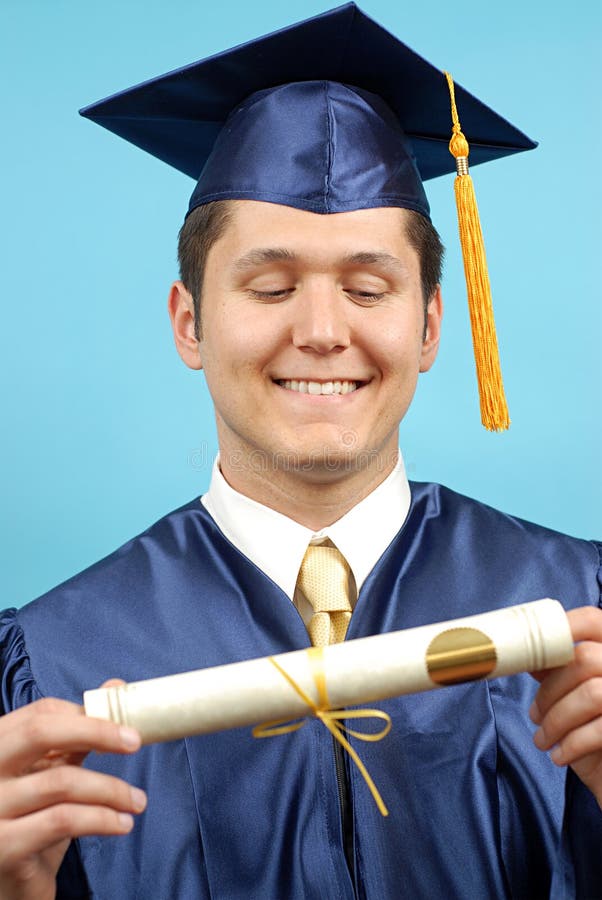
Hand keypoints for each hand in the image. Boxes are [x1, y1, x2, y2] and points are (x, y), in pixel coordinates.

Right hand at [0, 689, 144, 899]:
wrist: (9, 887)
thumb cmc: (31, 821)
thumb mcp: (50, 773)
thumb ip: (77, 734)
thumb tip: (116, 687)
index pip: (39, 714)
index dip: (86, 715)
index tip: (125, 725)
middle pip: (41, 731)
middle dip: (96, 731)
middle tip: (135, 742)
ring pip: (60, 781)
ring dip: (111, 789)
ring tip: (137, 801)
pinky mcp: (2, 846)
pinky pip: (61, 820)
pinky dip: (101, 818)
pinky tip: (122, 824)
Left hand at [530, 606, 601, 807]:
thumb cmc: (596, 732)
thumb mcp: (577, 695)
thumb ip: (559, 669)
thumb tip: (524, 654)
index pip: (592, 620)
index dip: (561, 628)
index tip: (532, 650)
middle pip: (584, 659)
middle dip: (550, 689)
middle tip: (534, 714)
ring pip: (590, 694)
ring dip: (556, 720)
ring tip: (543, 739)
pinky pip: (599, 731)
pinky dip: (571, 744)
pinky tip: (560, 755)